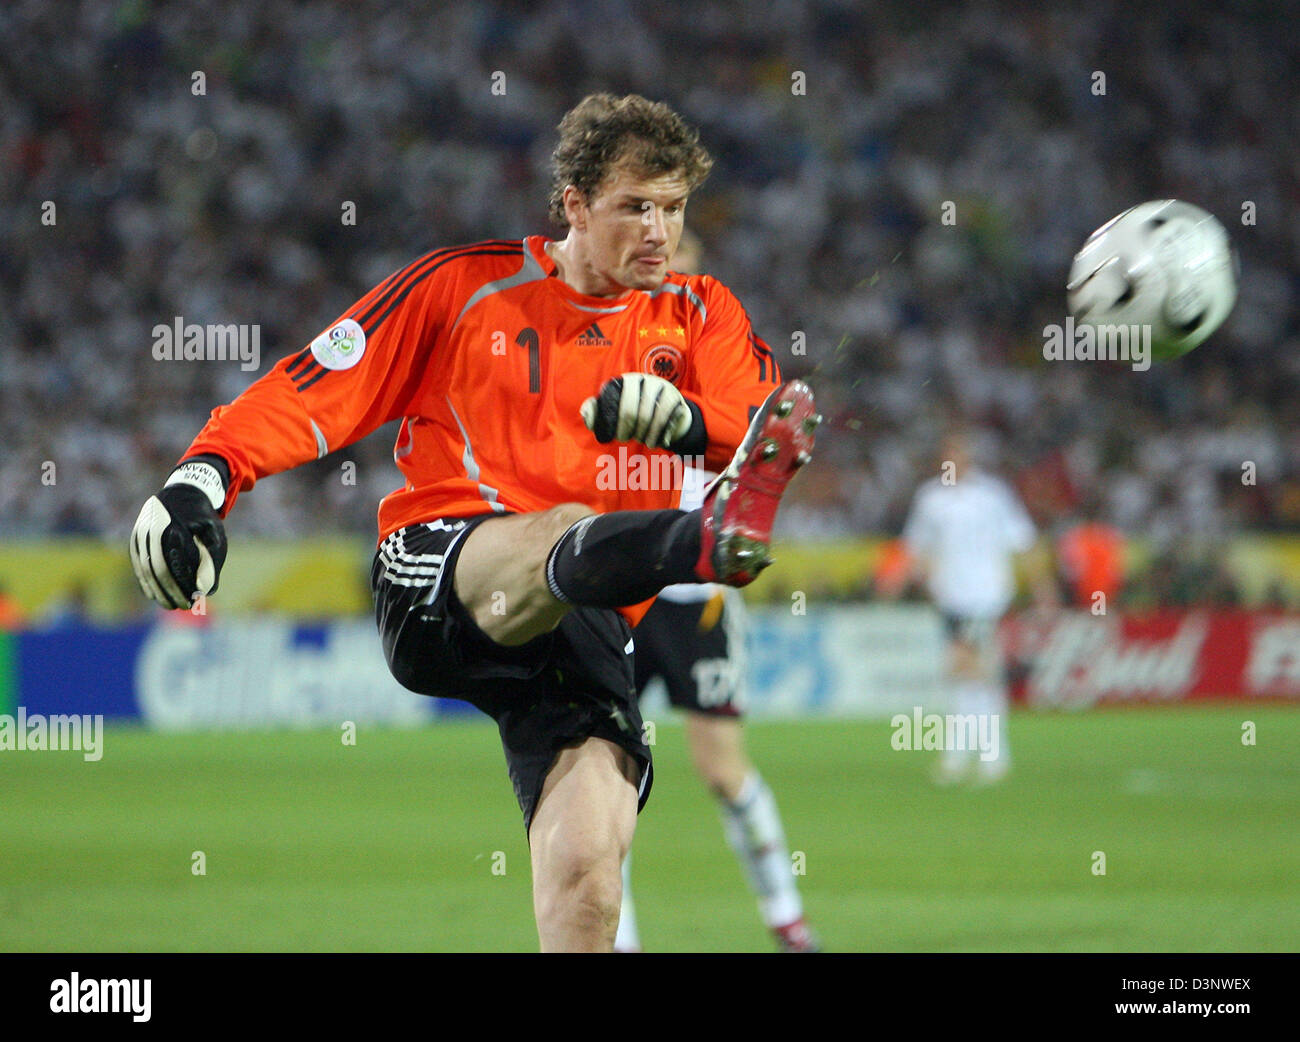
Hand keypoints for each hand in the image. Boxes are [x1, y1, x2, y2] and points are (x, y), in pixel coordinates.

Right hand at [129, 465, 227, 609]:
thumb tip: (206, 592)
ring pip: (144, 569)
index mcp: (173, 529)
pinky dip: (145, 581)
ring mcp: (140, 534)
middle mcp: (152, 531)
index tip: (194, 601)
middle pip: (157, 570)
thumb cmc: (203, 517)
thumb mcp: (215, 535)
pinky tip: (154, 595)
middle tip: (183, 606)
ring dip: (156, 591)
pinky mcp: (135, 538)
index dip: (184, 587)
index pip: (176, 566)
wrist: (184, 491)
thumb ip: (211, 562)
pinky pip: (138, 563)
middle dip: (170, 592)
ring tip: (170, 605)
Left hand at [580, 373, 692, 448]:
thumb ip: (596, 413)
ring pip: (647, 417)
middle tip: (627, 439)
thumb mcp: (614, 414)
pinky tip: (654, 442)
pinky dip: (657, 434)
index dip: (613, 423)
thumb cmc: (635, 414)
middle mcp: (640, 379)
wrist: (668, 415)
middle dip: (626, 430)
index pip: (612, 402)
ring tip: (643, 442)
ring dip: (643, 435)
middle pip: (630, 411)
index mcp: (623, 381)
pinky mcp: (673, 396)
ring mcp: (658, 386)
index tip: (614, 436)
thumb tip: (585, 412)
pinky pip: (663, 418)